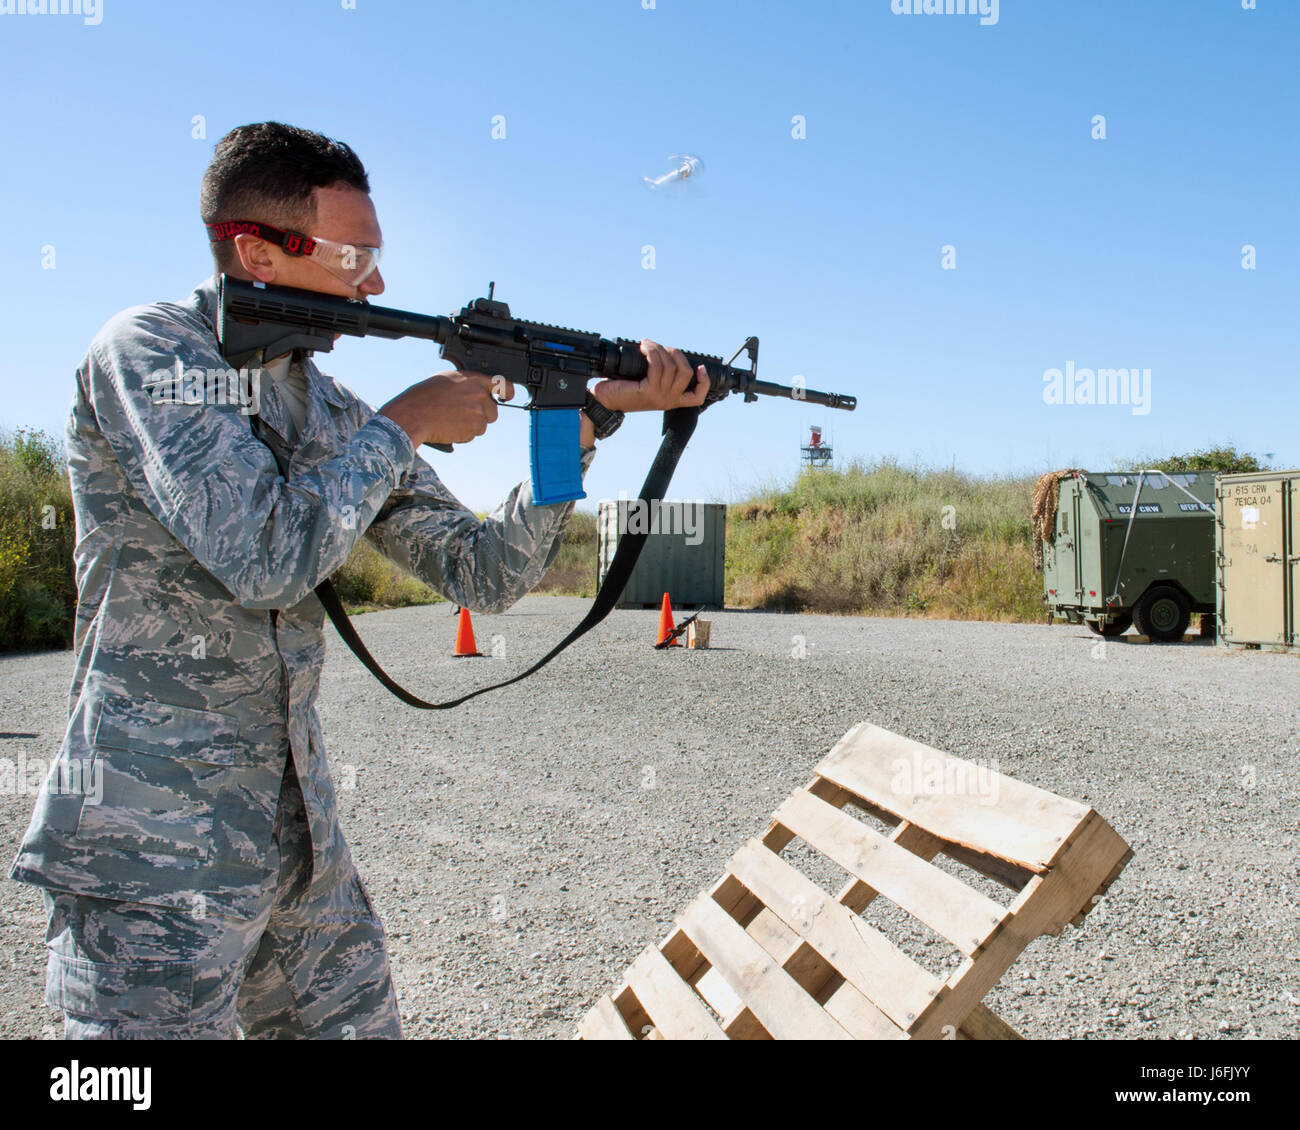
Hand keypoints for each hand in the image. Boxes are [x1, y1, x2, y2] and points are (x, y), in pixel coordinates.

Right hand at [378, 371, 513, 448]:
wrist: (413, 415)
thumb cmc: (423, 397)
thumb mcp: (446, 381)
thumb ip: (466, 385)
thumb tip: (476, 392)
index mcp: (472, 379)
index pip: (502, 384)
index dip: (507, 392)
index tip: (507, 397)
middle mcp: (479, 394)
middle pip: (492, 411)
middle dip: (481, 415)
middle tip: (461, 414)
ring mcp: (478, 412)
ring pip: (482, 425)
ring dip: (470, 426)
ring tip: (449, 420)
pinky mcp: (473, 428)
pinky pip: (472, 435)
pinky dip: (463, 435)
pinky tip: (448, 427)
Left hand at [589, 339, 710, 414]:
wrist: (604, 401)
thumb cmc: (622, 389)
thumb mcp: (647, 382)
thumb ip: (660, 374)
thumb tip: (666, 351)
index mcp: (671, 400)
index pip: (697, 397)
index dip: (704, 382)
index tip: (701, 367)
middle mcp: (669, 401)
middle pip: (686, 372)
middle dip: (675, 353)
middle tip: (659, 347)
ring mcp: (660, 397)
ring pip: (671, 366)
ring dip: (658, 349)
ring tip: (646, 344)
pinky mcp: (649, 391)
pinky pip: (657, 365)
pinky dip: (651, 351)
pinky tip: (643, 348)